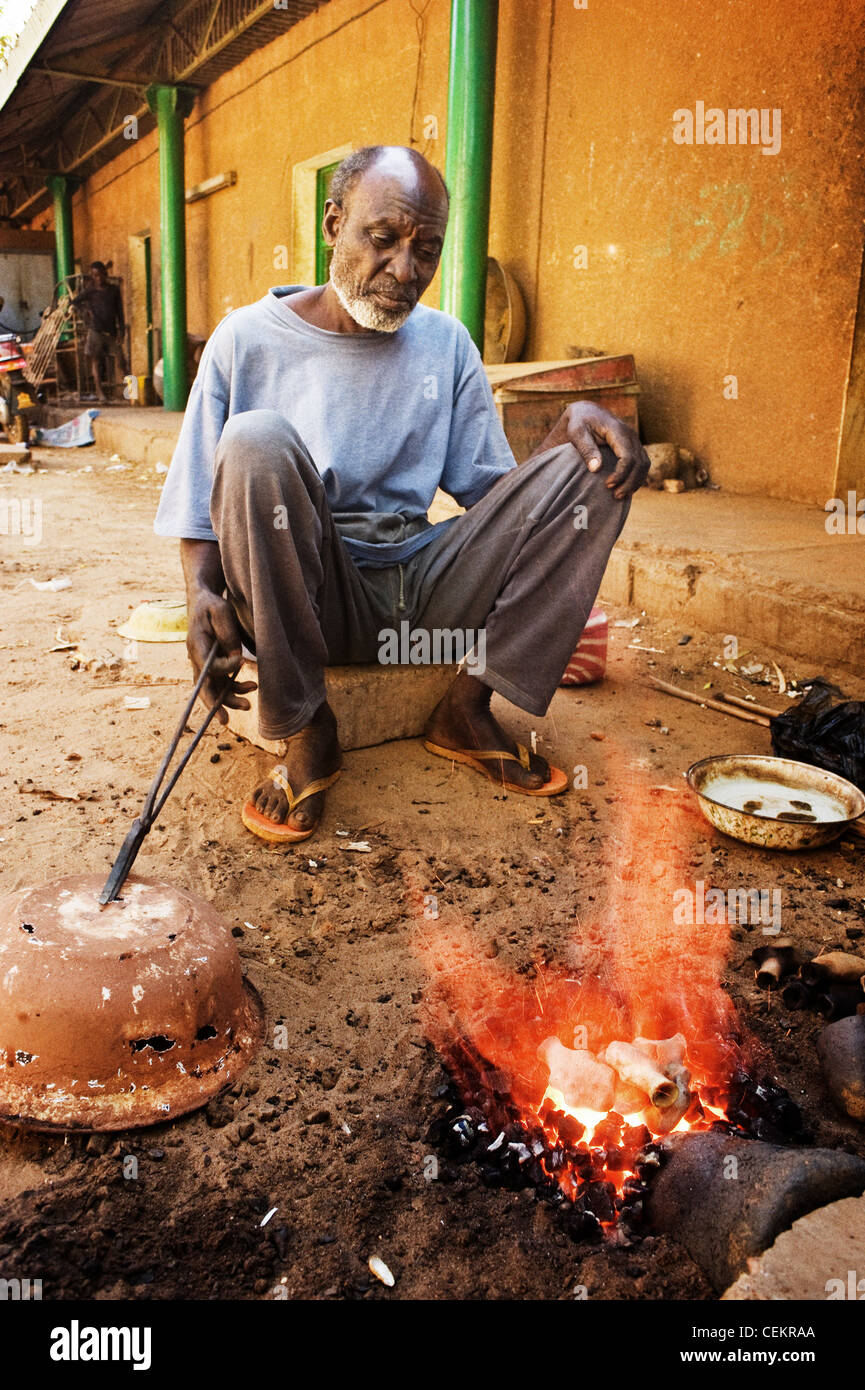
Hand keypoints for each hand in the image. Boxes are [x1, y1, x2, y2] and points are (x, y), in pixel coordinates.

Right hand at [186, 588, 256, 725]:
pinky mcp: (212, 664)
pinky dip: (234, 688)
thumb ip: (227, 633)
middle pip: (203, 687)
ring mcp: (204, 663)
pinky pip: (221, 682)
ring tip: (248, 705)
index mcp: (196, 644)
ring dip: (230, 699)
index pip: (208, 666)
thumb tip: (236, 658)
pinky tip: (251, 687)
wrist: (201, 601)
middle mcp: (197, 658)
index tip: (241, 661)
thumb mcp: (221, 611)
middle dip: (214, 705)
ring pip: (214, 688)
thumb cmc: (211, 605)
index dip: (225, 668)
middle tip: (226, 720)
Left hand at [564, 401, 649, 499]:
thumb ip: (586, 449)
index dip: (621, 474)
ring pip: (644, 464)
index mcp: (618, 431)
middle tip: (616, 496)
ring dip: (635, 482)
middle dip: (629, 482)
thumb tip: (596, 469)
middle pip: (639, 463)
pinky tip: (627, 489)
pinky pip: (642, 464)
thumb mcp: (577, 433)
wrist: (587, 412)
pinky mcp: (634, 447)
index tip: (607, 485)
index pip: (628, 456)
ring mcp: (634, 441)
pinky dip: (637, 478)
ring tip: (621, 496)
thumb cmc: (580, 422)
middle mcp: (631, 436)